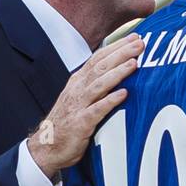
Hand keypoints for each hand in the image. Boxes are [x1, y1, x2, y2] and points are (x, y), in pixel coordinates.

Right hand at [27, 35, 144, 180]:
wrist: (46, 147)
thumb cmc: (68, 122)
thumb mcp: (80, 98)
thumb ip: (96, 84)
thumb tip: (117, 71)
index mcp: (78, 81)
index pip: (98, 58)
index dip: (116, 47)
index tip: (135, 37)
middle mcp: (77, 89)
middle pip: (101, 66)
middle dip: (121, 53)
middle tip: (140, 43)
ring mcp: (78, 105)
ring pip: (99, 84)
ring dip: (117, 72)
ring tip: (134, 63)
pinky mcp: (80, 123)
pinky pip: (97, 110)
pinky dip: (110, 101)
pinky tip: (124, 94)